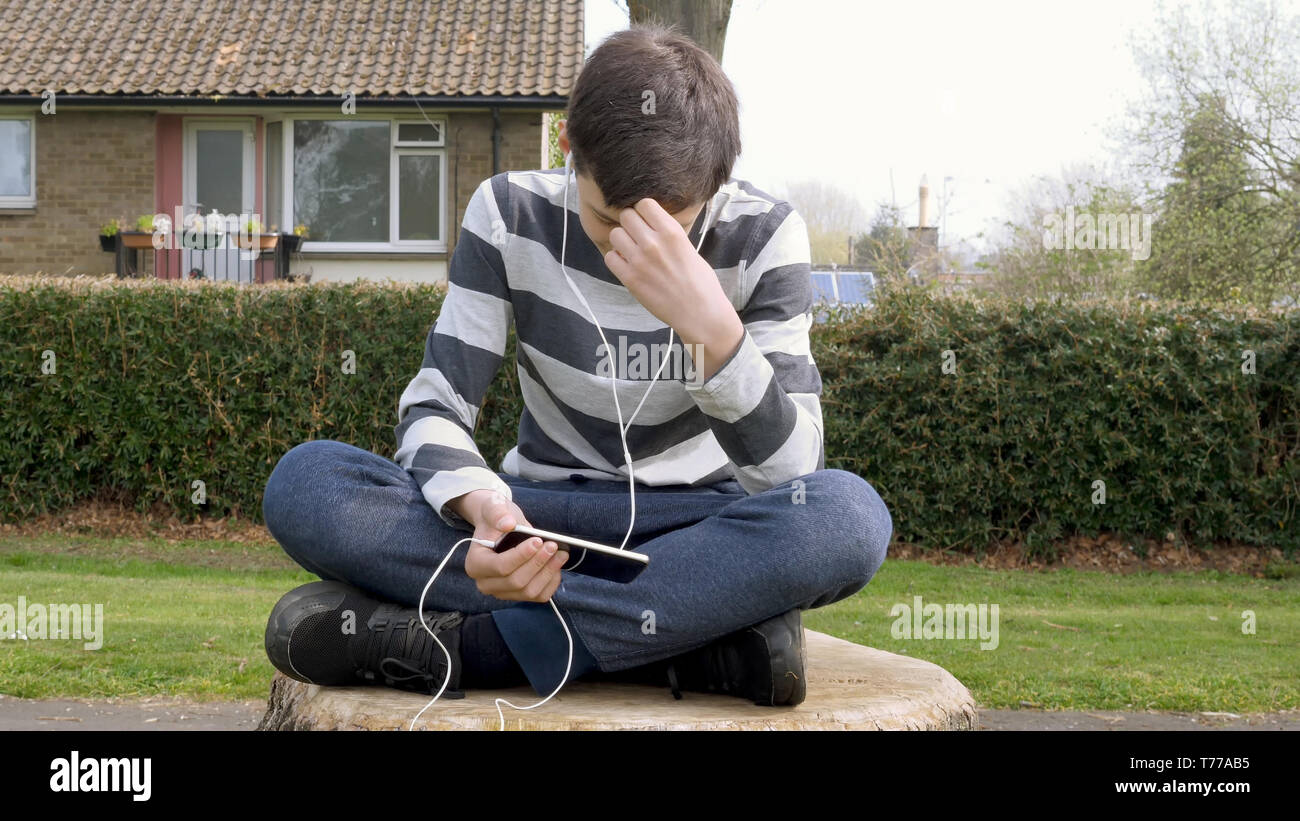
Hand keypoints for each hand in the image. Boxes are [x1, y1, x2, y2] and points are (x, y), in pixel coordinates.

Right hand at [453, 489, 566, 602]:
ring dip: (548, 573)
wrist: (501, 526)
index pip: (500, 566)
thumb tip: (508, 523)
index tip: (538, 541)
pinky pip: (539, 596)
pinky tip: (557, 565)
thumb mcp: (493, 507)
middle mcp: (485, 583)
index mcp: (475, 564)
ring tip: (561, 554)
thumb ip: (497, 513)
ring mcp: (502, 592)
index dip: (521, 556)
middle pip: (516, 581)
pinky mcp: (518, 596)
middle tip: (553, 545)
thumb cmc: (496, 518)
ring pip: (529, 591)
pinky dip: (551, 582)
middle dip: (538, 563)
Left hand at [604, 198, 743, 378]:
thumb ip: (668, 234)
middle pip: (626, 216)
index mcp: (672, 232)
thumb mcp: (689, 248)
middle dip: (631, 224)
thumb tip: (651, 224)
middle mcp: (654, 243)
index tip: (647, 220)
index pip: (645, 203)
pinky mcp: (630, 279)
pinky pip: (609, 257)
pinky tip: (627, 265)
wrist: (700, 313)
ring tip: (631, 250)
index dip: (644, 211)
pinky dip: (616, 259)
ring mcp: (639, 261)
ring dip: (621, 240)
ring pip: (615, 234)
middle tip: (638, 236)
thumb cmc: (700, 282)